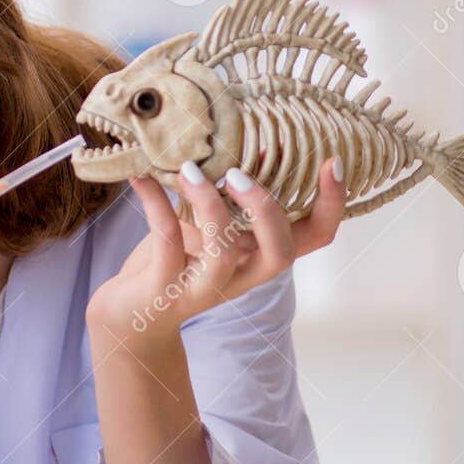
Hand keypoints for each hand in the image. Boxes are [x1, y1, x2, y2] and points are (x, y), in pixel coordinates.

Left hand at [86, 158, 345, 346]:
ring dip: (208, 206)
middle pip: (280, 253)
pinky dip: (155, 206)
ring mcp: (203, 288)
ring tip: (189, 170)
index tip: (331, 160)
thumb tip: (262, 142)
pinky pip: (166, 245)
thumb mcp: (210, 225)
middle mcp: (242, 277)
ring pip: (222, 254)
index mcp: (261, 256)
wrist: (132, 320)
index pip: (317, 238)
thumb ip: (236, 193)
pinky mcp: (164, 290)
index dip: (332, 204)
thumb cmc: (177, 260)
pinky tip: (140, 179)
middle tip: (236, 174)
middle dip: (266, 208)